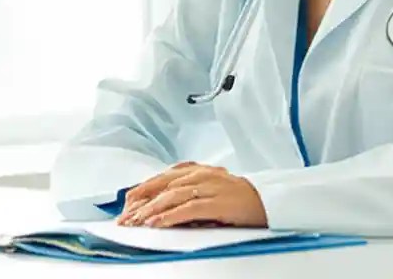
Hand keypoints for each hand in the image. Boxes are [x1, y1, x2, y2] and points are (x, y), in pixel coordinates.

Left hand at [118, 164, 266, 228]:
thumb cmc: (235, 197)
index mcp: (196, 170)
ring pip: (172, 195)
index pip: (162, 177)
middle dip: (141, 201)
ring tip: (136, 221)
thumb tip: (158, 205)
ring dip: (151, 209)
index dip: (142, 190)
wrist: (266, 201)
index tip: (126, 204)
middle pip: (163, 185)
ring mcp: (209, 187)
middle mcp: (201, 174)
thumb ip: (186, 191)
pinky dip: (170, 216)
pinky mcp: (218, 202)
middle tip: (125, 216)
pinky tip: (157, 223)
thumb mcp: (207, 188)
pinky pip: (188, 208)